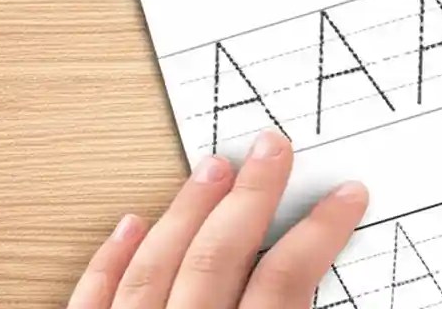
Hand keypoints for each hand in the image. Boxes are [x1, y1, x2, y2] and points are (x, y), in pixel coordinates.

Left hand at [67, 131, 366, 308]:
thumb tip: (341, 285)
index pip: (287, 280)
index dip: (321, 232)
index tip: (347, 197)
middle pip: (220, 256)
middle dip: (252, 196)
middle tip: (273, 148)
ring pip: (158, 265)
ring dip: (188, 211)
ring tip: (212, 167)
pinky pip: (94, 299)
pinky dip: (111, 260)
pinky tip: (129, 224)